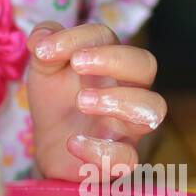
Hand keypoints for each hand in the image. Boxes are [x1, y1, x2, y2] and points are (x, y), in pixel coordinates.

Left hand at [25, 21, 166, 181]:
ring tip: (81, 101)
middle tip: (77, 65)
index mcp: (109, 62)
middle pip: (146, 64)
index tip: (44, 50)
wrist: (49, 147)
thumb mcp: (44, 69)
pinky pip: (128, 158)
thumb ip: (43, 47)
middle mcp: (127, 89)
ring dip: (120, 101)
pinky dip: (100, 150)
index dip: (78, 38)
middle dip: (114, 59)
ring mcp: (128, 125)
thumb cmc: (56, 100)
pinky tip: (72, 142)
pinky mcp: (119, 159)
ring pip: (154, 109)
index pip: (106, 36)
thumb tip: (41, 39)